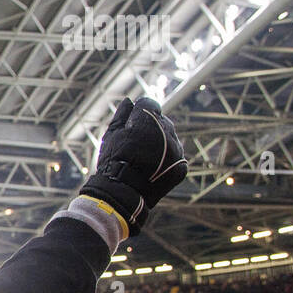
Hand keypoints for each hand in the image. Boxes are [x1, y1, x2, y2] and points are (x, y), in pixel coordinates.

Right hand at [80, 97, 186, 236]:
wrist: (123, 191)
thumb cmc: (113, 161)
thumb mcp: (111, 135)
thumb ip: (121, 116)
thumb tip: (129, 101)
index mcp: (148, 118)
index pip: (149, 103)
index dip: (139, 112)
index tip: (132, 122)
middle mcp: (167, 130)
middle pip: (162, 121)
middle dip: (151, 128)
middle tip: (136, 143)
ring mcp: (177, 149)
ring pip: (170, 139)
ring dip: (160, 144)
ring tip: (143, 158)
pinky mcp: (182, 165)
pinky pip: (176, 157)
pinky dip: (167, 161)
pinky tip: (153, 168)